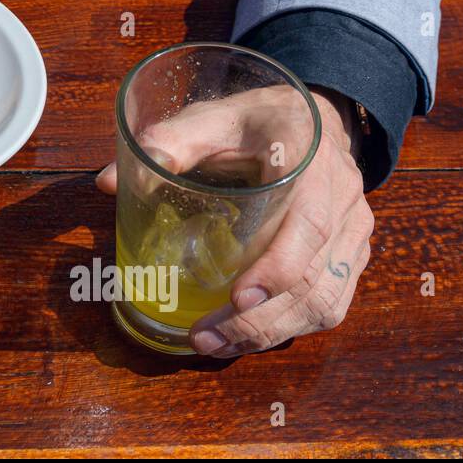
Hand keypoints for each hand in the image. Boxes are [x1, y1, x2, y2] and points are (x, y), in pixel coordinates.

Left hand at [96, 86, 373, 356]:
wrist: (316, 117)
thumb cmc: (253, 120)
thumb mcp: (211, 117)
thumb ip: (166, 142)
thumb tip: (107, 183)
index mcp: (309, 156)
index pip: (309, 221)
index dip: (279, 266)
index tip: (239, 298)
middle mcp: (341, 196)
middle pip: (314, 274)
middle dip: (259, 318)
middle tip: (204, 338)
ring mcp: (355, 228)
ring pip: (325, 298)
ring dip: (272, 332)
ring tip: (216, 346)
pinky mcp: (354, 252)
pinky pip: (333, 301)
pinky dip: (291, 327)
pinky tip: (248, 337)